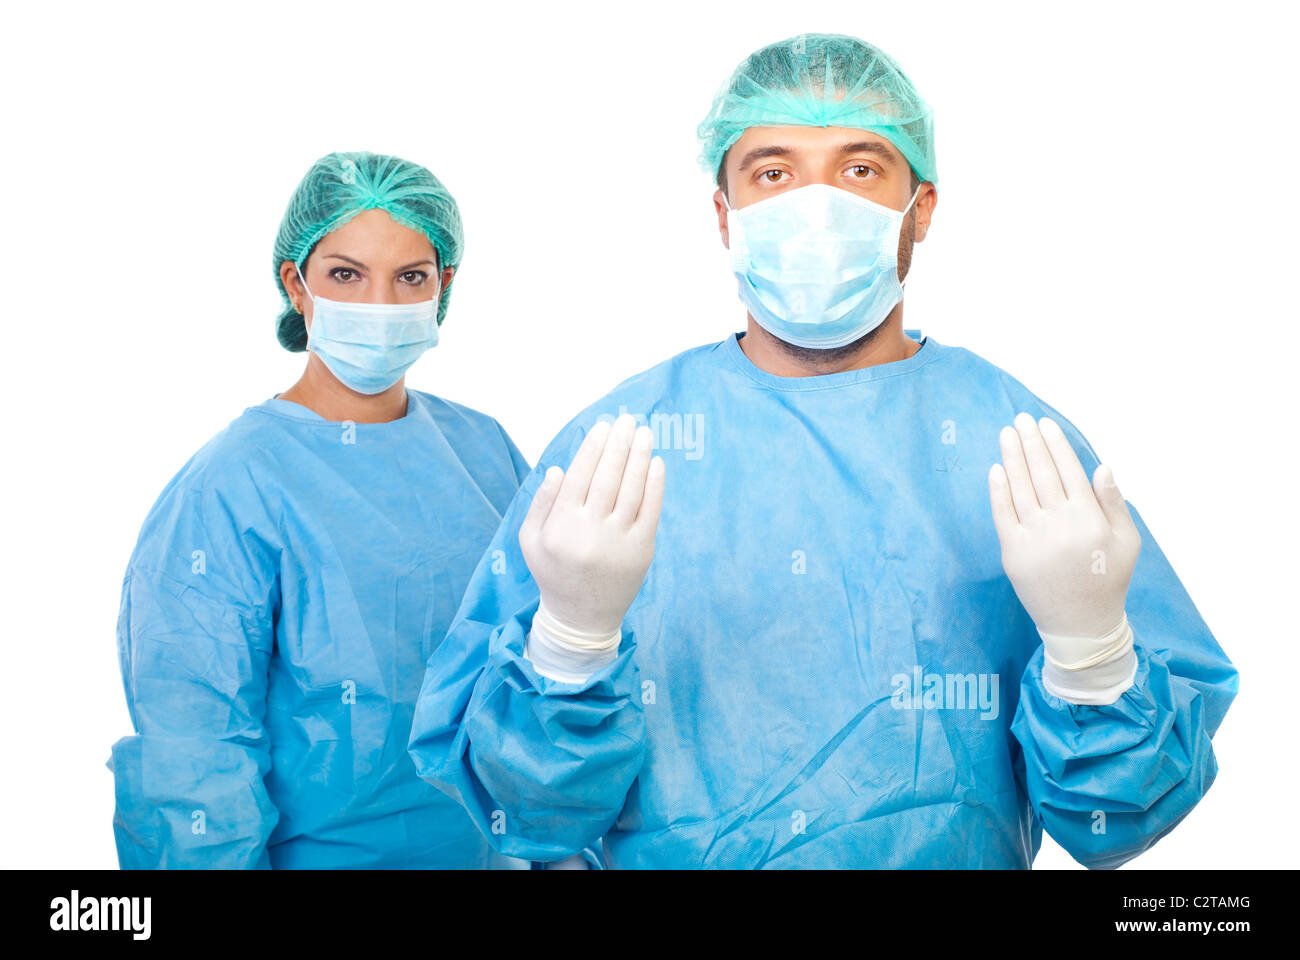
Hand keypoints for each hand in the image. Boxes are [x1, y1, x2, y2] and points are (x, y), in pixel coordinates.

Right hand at [519, 414, 665, 637]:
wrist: (582, 616)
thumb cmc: (554, 573)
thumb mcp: (530, 541)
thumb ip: (540, 503)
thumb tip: (558, 468)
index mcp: (561, 526)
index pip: (580, 476)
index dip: (593, 448)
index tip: (603, 427)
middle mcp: (590, 531)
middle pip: (608, 477)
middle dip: (619, 444)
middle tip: (627, 420)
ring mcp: (619, 541)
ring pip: (632, 489)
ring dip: (639, 457)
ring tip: (643, 434)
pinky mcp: (642, 550)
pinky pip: (651, 510)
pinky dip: (655, 484)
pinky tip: (656, 463)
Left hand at [988, 413, 1140, 669]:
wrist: (1081, 624)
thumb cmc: (1107, 579)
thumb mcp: (1127, 541)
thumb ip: (1114, 502)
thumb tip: (1101, 466)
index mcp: (1090, 519)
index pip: (1069, 471)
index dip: (1055, 445)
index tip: (1046, 425)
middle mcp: (1061, 525)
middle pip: (1042, 473)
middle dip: (1030, 442)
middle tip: (1021, 420)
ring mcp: (1034, 539)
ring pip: (1020, 488)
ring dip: (1012, 458)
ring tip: (1007, 435)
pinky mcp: (1013, 553)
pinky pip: (1002, 514)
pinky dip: (998, 490)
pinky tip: (997, 469)